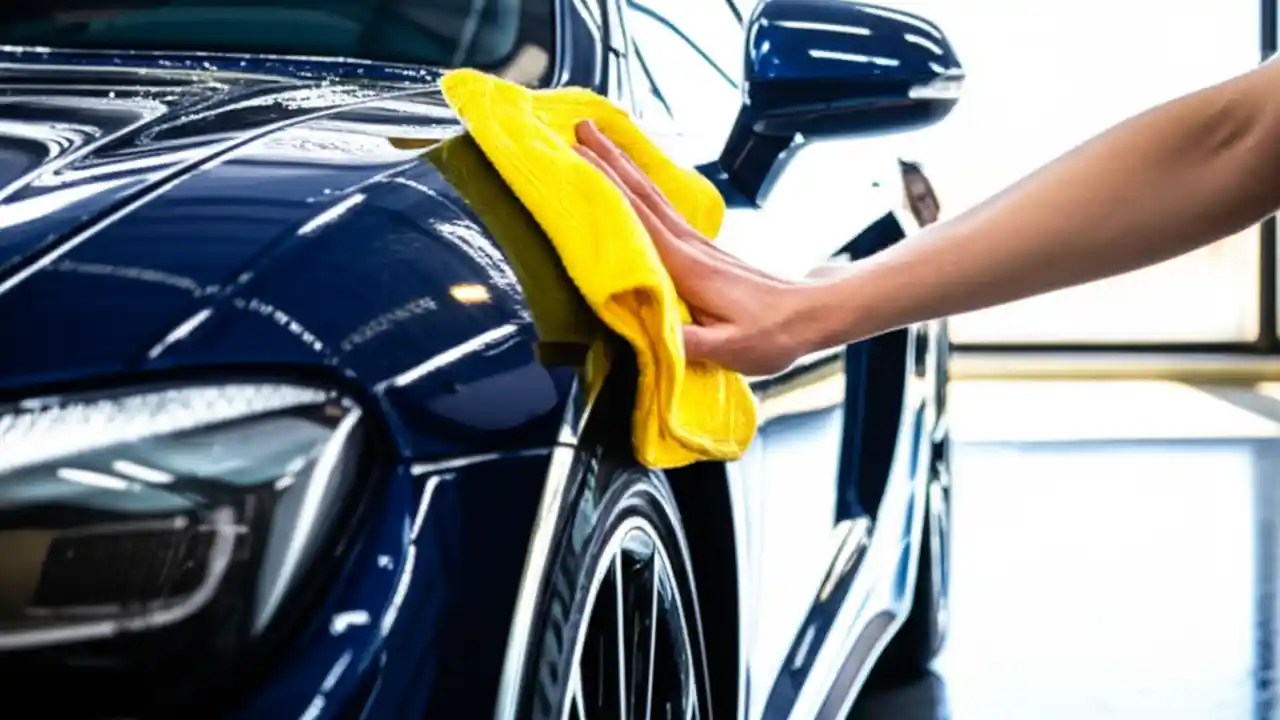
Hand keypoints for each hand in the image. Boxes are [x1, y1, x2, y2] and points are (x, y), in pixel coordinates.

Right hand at [573, 120, 822, 375]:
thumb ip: (691, 343)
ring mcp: (696, 244)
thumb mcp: (732, 348)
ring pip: (652, 196)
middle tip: (580, 128)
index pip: (639, 217)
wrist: (809, 314)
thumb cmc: (772, 333)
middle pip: (642, 193)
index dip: (608, 187)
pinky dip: (641, 187)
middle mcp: (689, 245)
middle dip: (609, 160)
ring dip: (623, 166)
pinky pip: (662, 209)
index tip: (579, 159)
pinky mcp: (701, 250)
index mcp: (687, 266)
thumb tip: (650, 336)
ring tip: (597, 141)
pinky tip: (632, 181)